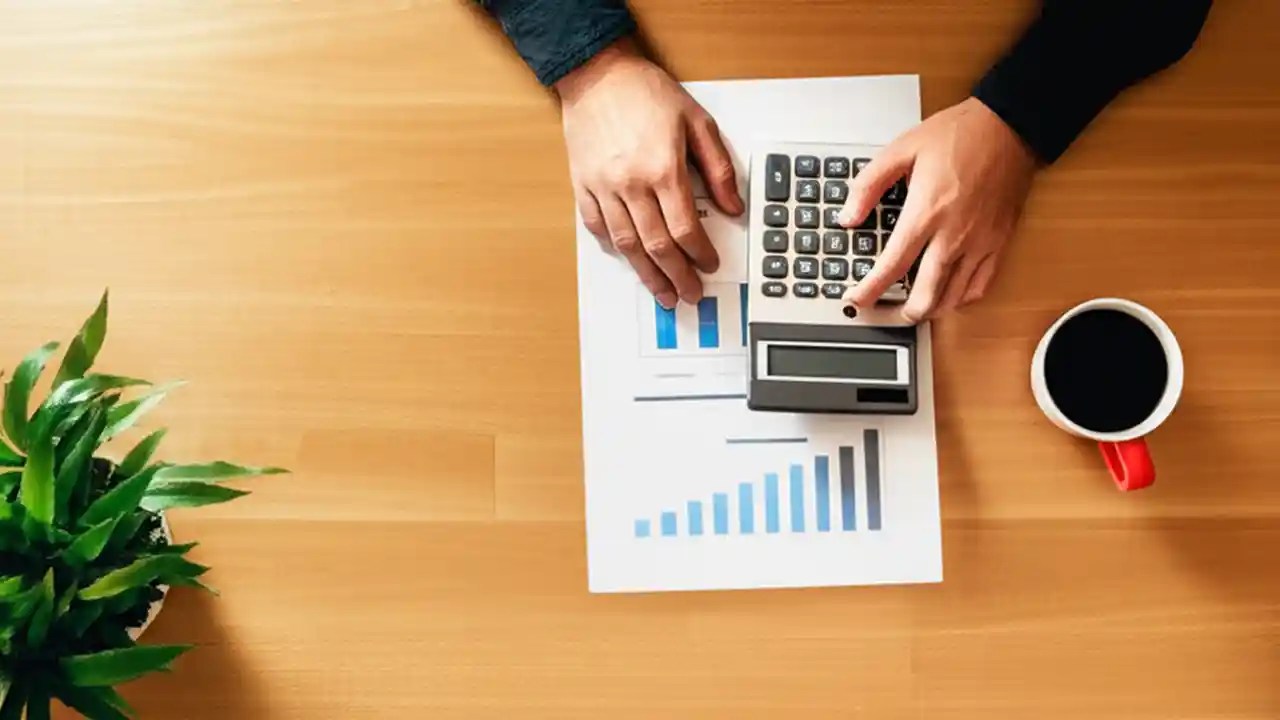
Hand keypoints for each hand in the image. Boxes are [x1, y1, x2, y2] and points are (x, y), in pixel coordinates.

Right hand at [557, 39, 743, 308]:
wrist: (597, 75)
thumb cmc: (646, 93)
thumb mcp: (697, 121)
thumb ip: (718, 167)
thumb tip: (733, 206)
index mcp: (663, 170)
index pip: (685, 229)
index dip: (700, 254)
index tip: (709, 265)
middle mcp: (631, 185)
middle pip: (657, 246)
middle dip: (677, 276)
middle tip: (689, 294)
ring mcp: (604, 188)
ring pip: (627, 245)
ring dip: (646, 274)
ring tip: (662, 292)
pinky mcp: (583, 185)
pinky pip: (597, 226)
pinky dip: (614, 246)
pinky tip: (628, 259)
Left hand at [838, 97, 1037, 320]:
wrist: (1010, 127)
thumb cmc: (960, 135)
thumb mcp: (902, 149)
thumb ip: (868, 185)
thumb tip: (847, 217)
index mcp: (926, 212)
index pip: (893, 266)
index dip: (870, 290)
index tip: (856, 299)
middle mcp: (954, 234)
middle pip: (925, 295)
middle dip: (899, 313)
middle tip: (882, 312)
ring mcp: (980, 242)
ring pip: (953, 298)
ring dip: (928, 311)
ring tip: (909, 309)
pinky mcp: (999, 242)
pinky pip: (980, 286)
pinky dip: (960, 299)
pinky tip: (947, 295)